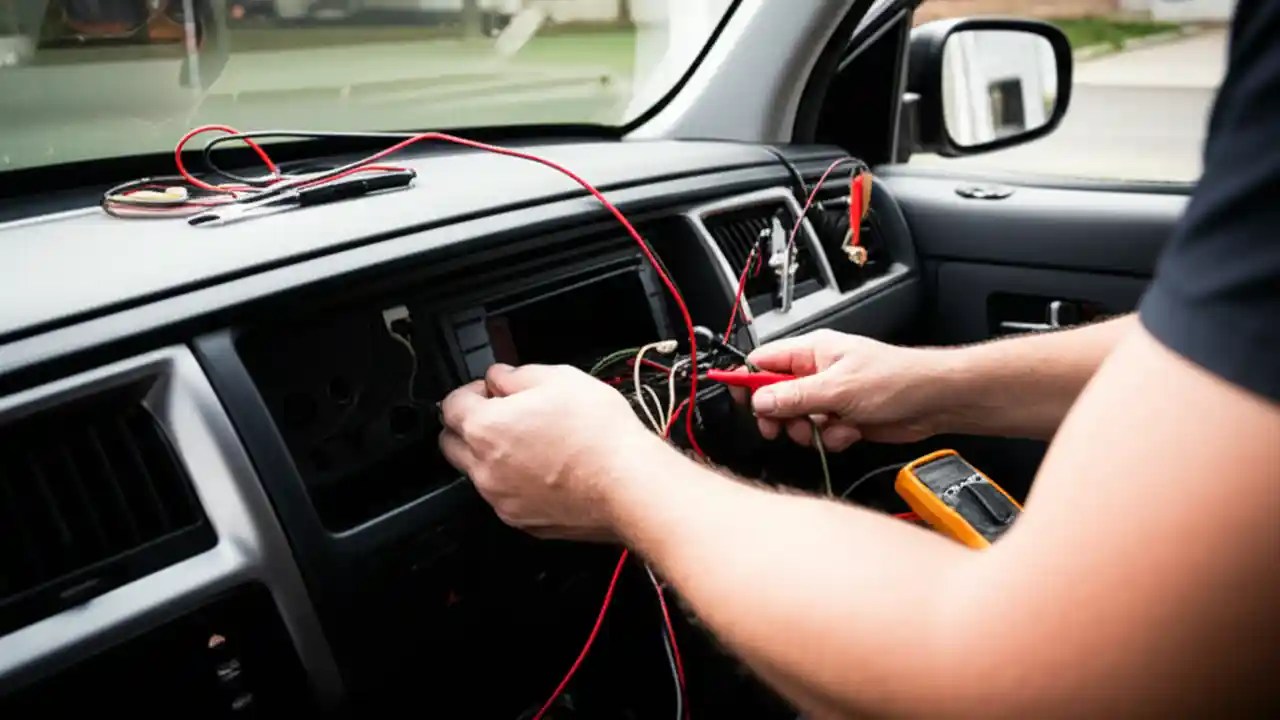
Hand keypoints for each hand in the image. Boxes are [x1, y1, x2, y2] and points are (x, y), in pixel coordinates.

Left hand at [438, 363, 659, 540]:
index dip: (471, 392)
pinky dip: (514, 482)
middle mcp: (484, 469)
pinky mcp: (522, 522)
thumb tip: (500, 378)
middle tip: (502, 415)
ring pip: (476, 473)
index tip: (491, 390)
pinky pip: (503, 497)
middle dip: (468, 426)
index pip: (450, 405)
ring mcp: (501, 499)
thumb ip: (516, 375)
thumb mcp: (560, 378)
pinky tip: (546, 469)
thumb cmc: (600, 434)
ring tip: (532, 443)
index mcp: (486, 428)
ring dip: (490, 455)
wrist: (629, 484)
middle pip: (451, 443)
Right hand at [743, 330, 946, 449]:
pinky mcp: (842, 418)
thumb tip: (759, 400)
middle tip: (780, 426)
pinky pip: (819, 433)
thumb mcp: (837, 388)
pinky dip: (831, 437)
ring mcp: (829, 396)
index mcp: (812, 351)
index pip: (764, 361)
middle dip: (779, 414)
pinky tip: (849, 431)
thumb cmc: (895, 379)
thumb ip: (794, 396)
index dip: (747, 380)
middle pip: (775, 395)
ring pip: (796, 419)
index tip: (740, 399)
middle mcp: (817, 372)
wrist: (933, 402)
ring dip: (808, 430)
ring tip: (828, 426)